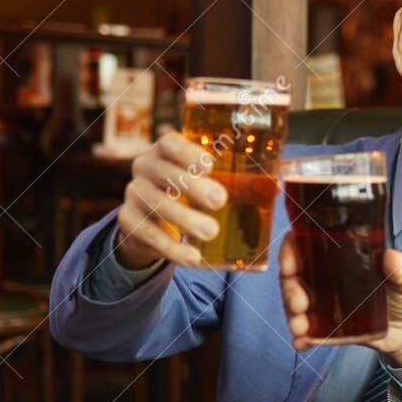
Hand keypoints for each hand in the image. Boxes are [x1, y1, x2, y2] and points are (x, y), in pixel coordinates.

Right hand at [113, 132, 226, 269]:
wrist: (148, 223)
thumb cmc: (185, 194)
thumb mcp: (201, 182)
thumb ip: (233, 181)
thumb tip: (273, 187)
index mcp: (164, 151)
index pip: (170, 143)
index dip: (187, 152)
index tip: (209, 164)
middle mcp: (145, 168)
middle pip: (164, 173)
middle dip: (192, 187)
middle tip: (220, 200)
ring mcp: (134, 194)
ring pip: (156, 205)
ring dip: (185, 219)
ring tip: (211, 231)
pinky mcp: (128, 222)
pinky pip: (149, 235)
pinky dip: (173, 249)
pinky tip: (193, 258)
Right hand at [279, 242, 401, 364]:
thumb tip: (391, 257)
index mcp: (339, 257)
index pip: (306, 246)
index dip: (291, 250)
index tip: (290, 261)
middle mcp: (326, 278)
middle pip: (294, 277)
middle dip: (289, 290)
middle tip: (299, 303)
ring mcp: (324, 303)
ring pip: (296, 304)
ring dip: (292, 315)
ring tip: (300, 327)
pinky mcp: (327, 327)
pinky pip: (307, 332)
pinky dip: (301, 338)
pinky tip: (302, 343)